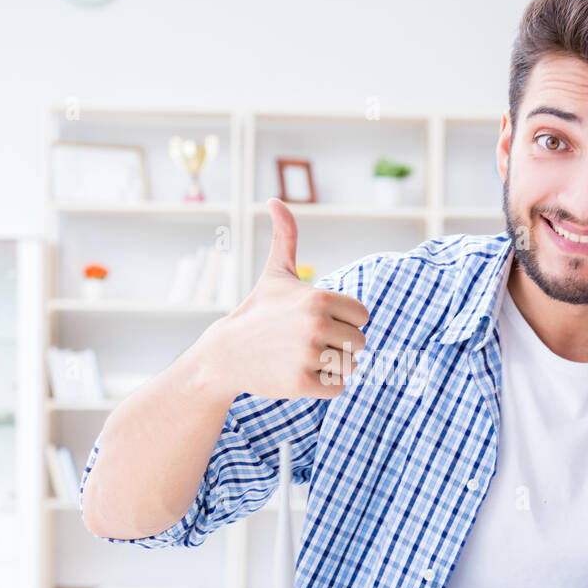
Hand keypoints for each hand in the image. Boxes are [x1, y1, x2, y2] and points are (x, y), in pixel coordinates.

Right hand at [201, 198, 369, 399]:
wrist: (225, 355)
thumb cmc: (258, 312)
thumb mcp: (275, 273)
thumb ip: (285, 236)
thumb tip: (275, 200)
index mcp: (318, 297)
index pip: (362, 316)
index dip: (344, 321)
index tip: (318, 322)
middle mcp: (315, 324)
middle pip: (360, 343)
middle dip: (339, 346)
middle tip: (307, 343)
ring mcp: (308, 355)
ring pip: (350, 366)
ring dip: (332, 367)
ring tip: (303, 358)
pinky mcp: (301, 383)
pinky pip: (338, 388)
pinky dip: (324, 386)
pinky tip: (300, 375)